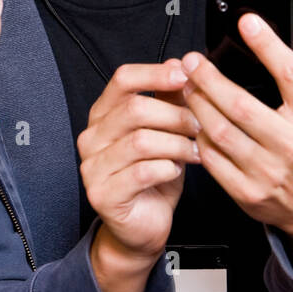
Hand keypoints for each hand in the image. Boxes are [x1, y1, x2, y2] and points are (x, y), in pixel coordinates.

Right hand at [78, 62, 200, 260]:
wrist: (142, 227)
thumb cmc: (155, 175)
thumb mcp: (166, 132)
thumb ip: (169, 99)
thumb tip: (178, 64)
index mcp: (104, 114)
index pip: (123, 79)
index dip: (155, 73)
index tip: (186, 75)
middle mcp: (92, 137)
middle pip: (135, 109)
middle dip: (175, 115)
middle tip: (200, 125)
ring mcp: (92, 166)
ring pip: (141, 141)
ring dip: (176, 144)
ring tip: (195, 151)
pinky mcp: (102, 194)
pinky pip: (141, 173)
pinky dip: (167, 168)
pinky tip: (177, 171)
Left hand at [181, 17, 292, 278]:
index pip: (289, 73)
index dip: (266, 44)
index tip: (246, 21)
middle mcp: (291, 145)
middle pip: (240, 104)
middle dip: (210, 78)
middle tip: (192, 60)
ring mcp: (268, 172)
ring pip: (220, 131)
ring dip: (197, 104)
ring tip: (187, 85)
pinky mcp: (247, 193)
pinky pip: (213, 160)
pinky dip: (199, 136)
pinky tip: (194, 119)